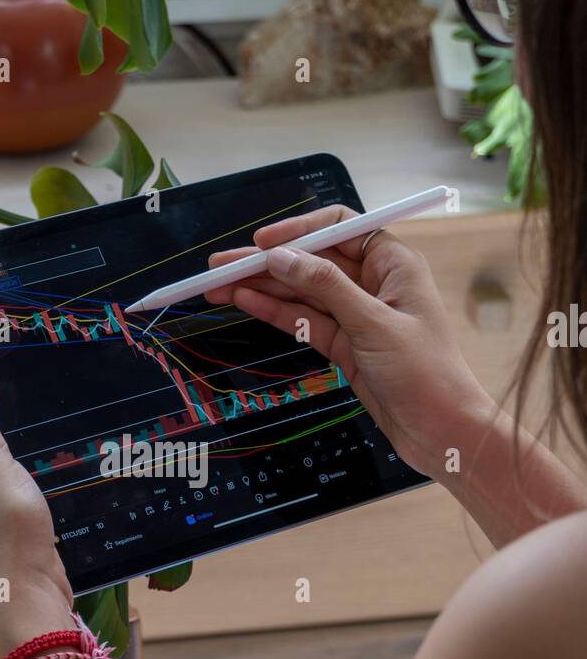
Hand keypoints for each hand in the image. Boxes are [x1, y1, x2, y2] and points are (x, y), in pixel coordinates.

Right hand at [206, 205, 491, 478]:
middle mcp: (373, 283)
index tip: (261, 242)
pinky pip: (304, 320)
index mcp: (393, 264)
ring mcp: (356, 316)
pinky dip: (275, 312)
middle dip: (267, 262)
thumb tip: (281, 257)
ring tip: (216, 286)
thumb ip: (326, 287)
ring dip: (262, 288)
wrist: (442, 432)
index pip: (340, 227)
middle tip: (218, 266)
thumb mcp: (373, 324)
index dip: (299, 230)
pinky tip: (244, 302)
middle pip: (312, 261)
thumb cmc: (425, 373)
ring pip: (302, 293)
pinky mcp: (345, 346)